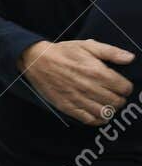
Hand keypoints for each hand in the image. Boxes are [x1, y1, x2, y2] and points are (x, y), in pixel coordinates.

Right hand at [19, 39, 135, 125]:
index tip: (121, 85)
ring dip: (110, 110)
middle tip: (114, 95)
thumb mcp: (87, 46)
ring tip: (106, 104)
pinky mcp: (67, 107)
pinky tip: (98, 114)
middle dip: (119, 99)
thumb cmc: (63, 52)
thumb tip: (130, 58)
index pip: (124, 88)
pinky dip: (97, 120)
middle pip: (117, 102)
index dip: (126, 87)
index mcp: (97, 72)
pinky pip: (89, 120)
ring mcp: (78, 99)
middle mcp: (89, 88)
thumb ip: (111, 52)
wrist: (36, 61)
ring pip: (105, 113)